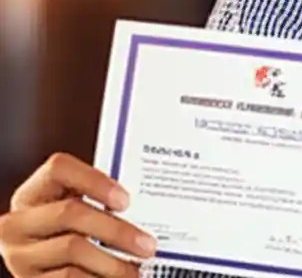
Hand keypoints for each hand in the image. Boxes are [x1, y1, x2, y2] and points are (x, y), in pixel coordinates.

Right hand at [0, 153, 155, 276]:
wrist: (48, 270)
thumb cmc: (72, 233)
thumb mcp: (78, 212)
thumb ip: (99, 204)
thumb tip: (148, 208)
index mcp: (32, 194)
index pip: (58, 169)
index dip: (94, 180)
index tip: (126, 200)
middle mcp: (18, 223)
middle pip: (71, 212)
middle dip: (117, 230)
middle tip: (148, 245)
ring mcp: (19, 254)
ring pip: (73, 248)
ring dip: (114, 262)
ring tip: (139, 269)